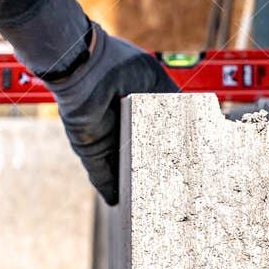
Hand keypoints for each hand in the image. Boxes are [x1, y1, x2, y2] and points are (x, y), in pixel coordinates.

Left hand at [45, 23, 179, 204]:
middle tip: (169, 187)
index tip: (181, 160)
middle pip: (136, 153)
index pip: (151, 130)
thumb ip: (170, 97)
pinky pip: (101, 176)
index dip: (164, 144)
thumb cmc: (116, 65)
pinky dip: (110, 190)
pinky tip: (122, 203)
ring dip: (132, 183)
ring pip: (120, 168)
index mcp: (133, 105)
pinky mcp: (89, 151)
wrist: (81, 67)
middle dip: (149, 168)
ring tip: (150, 201)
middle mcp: (118, 124)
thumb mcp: (153, 78)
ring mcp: (103, 139)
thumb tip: (188, 117)